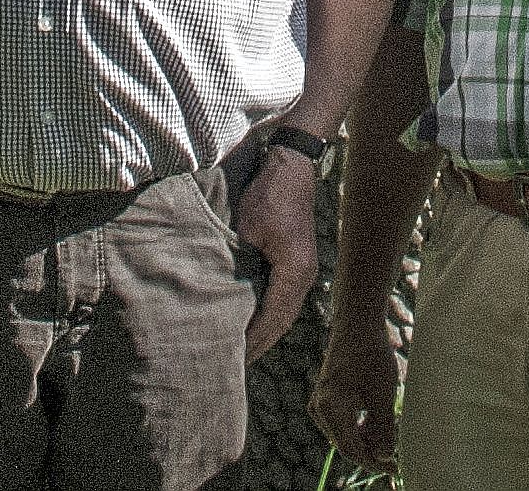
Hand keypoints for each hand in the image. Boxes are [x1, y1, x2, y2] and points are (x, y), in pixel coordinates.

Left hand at [233, 145, 321, 360]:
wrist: (292, 164)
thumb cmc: (268, 194)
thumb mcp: (248, 229)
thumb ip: (239, 264)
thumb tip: (224, 295)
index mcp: (294, 272)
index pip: (271, 319)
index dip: (252, 341)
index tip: (233, 359)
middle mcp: (304, 275)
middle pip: (282, 321)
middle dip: (260, 343)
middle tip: (236, 364)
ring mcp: (304, 268)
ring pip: (285, 311)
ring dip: (267, 330)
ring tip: (245, 349)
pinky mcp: (299, 260)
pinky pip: (285, 297)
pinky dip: (270, 313)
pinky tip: (255, 320)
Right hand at [309, 310, 402, 471]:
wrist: (357, 324)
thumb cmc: (371, 355)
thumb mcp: (383, 394)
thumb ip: (383, 429)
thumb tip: (383, 457)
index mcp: (330, 409)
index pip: (351, 449)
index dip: (373, 462)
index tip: (394, 468)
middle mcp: (319, 409)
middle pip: (345, 443)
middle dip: (370, 451)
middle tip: (395, 454)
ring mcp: (319, 403)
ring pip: (344, 433)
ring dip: (365, 438)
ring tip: (388, 433)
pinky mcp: (326, 397)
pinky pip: (341, 422)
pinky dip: (359, 426)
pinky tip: (376, 421)